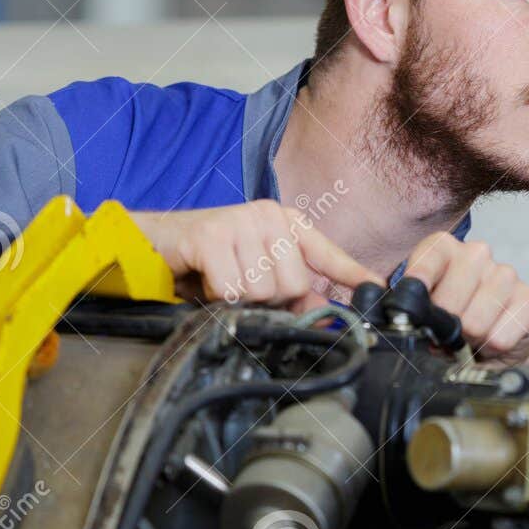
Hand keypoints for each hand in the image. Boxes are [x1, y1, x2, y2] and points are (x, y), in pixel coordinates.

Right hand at [131, 201, 379, 311]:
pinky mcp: (212, 235)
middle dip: (267, 298)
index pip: (327, 253)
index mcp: (285, 223)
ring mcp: (241, 222)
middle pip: (293, 283)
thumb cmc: (205, 261)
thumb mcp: (253, 272)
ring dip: (238, 298)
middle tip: (239, 288)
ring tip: (221, 281)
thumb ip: (288, 289)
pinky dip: (218, 295)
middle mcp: (268, 216)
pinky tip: (207, 279)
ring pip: (264, 289)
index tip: (378, 287)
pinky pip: (234, 288)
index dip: (352, 273)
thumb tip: (322, 312)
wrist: (150, 243)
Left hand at [403, 233, 528, 364]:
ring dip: (469, 341)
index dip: (420, 279)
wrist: (494, 344)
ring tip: (469, 340)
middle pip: (452, 296)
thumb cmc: (451, 323)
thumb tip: (359, 279)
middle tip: (446, 335)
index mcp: (446, 250)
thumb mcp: (417, 311)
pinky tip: (491, 343)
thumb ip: (392, 299)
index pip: (433, 253)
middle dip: (444, 326)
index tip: (411, 306)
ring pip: (476, 321)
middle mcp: (477, 255)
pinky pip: (500, 337)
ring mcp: (506, 275)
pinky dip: (491, 350)